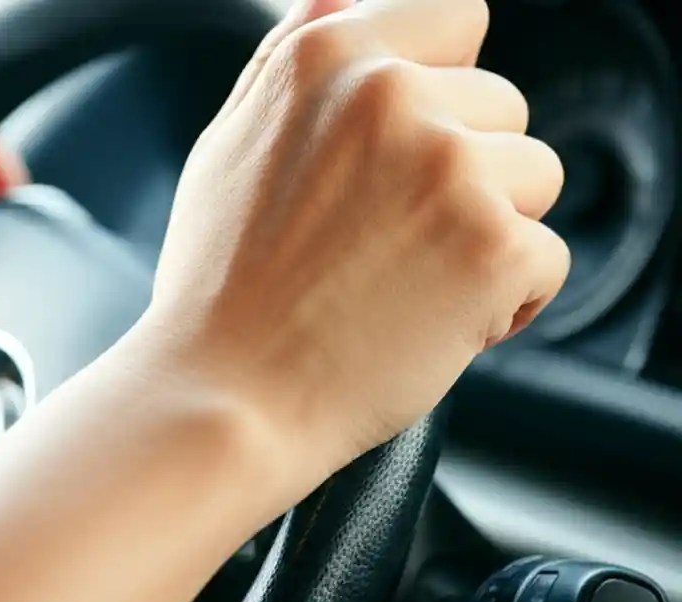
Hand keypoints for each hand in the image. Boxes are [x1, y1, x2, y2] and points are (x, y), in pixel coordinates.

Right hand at [142, 0, 566, 502]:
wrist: (224, 396)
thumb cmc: (220, 286)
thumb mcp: (229, 144)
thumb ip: (292, 63)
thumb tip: (344, 0)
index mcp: (327, 59)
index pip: (454, 17)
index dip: (444, 84)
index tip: (419, 140)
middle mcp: (393, 96)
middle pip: (501, 105)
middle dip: (464, 169)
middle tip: (385, 239)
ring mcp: (450, 168)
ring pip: (535, 175)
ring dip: (489, 228)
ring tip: (405, 279)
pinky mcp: (494, 247)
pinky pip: (547, 257)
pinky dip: (505, 297)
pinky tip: (430, 319)